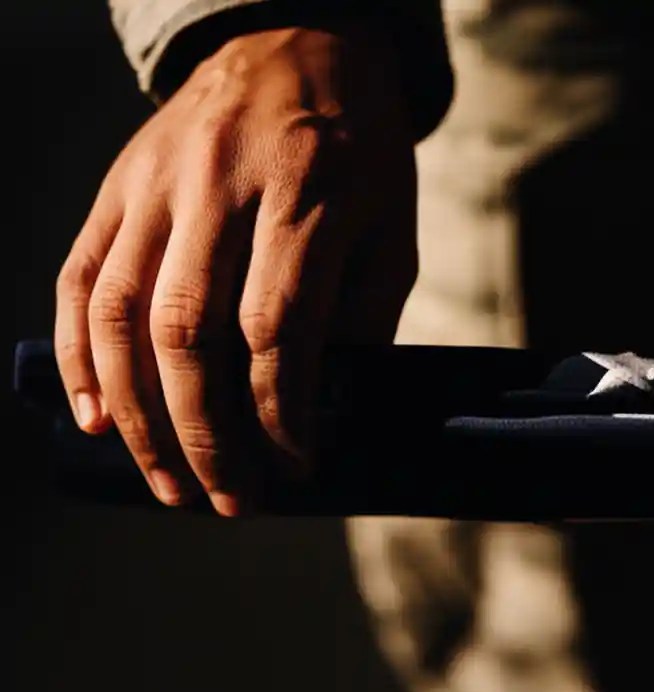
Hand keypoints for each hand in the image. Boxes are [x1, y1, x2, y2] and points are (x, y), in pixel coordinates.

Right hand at [54, 27, 418, 514]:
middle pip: (190, 333)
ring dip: (138, 417)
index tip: (296, 465)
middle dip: (205, 435)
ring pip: (123, 316)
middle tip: (228, 502)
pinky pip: (80, 281)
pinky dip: (80, 357)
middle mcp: (222, 187)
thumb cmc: (359, 149)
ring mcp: (157, 185)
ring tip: (167, 484)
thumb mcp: (392, 223)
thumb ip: (363, 313)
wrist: (297, 46)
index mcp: (308, 192)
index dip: (280, 411)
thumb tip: (325, 409)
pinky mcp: (118, 188)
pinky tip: (96, 418)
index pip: (277, 327)